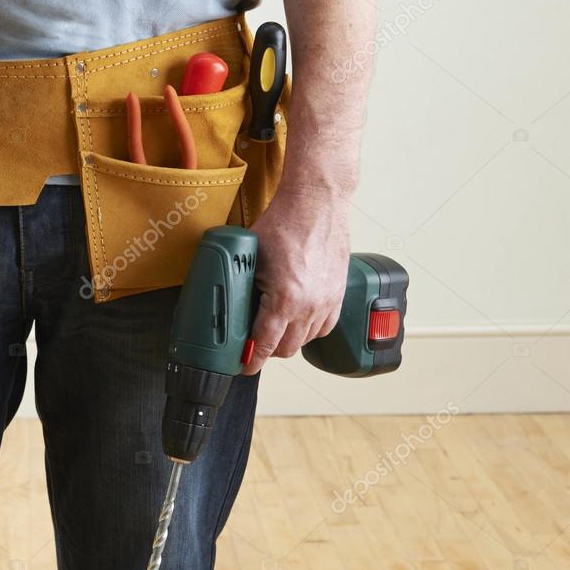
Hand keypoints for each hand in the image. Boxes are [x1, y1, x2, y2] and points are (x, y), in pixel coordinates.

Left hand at [242, 186, 350, 373]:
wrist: (317, 203)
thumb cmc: (283, 223)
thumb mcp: (250, 257)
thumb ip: (242, 286)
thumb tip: (230, 307)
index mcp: (284, 299)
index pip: (265, 344)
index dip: (251, 360)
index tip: (244, 366)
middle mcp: (309, 306)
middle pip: (286, 349)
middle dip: (268, 350)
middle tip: (254, 344)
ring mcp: (327, 301)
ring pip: (306, 340)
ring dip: (289, 340)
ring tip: (274, 329)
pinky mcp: (339, 294)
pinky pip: (325, 327)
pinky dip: (309, 330)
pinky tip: (298, 321)